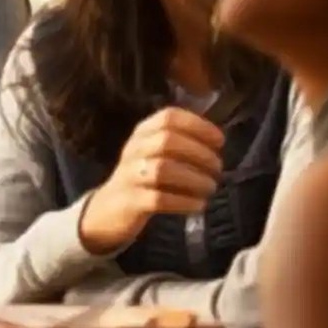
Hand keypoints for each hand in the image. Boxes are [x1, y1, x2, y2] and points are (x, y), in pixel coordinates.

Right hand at [79, 107, 223, 254]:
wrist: (108, 210)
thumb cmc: (142, 177)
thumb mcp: (153, 153)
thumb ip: (180, 142)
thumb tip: (217, 141)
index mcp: (142, 134)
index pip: (168, 118)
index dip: (198, 125)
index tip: (220, 141)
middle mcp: (133, 150)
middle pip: (167, 141)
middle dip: (199, 153)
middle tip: (218, 168)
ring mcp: (130, 176)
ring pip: (163, 170)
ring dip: (195, 179)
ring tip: (211, 187)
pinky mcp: (131, 202)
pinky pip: (160, 199)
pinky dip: (185, 202)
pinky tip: (199, 205)